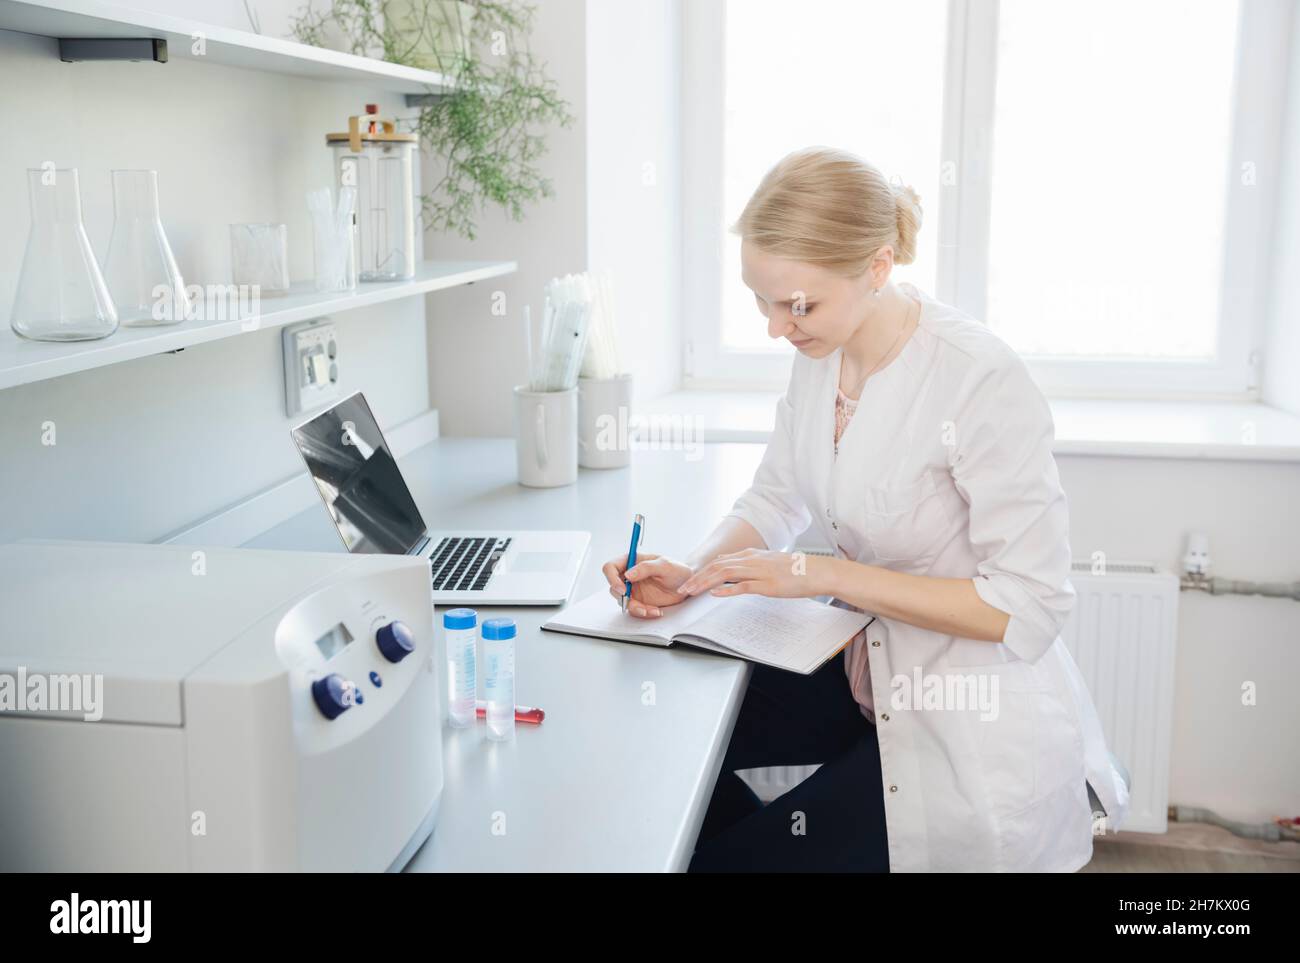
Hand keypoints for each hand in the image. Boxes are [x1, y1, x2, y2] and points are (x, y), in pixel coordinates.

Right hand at [601, 552, 694, 618]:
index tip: (623, 588)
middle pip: (613, 587)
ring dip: (635, 608)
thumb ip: (646, 568)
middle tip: (637, 604)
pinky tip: (656, 611)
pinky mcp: (639, 601)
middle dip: (624, 598)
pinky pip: (634, 610)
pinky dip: (643, 612)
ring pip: (623, 601)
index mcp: (632, 561)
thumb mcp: (665, 565)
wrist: (687, 586)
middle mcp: (629, 575)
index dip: (612, 578)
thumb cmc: (677, 570)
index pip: (611, 567)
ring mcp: (633, 589)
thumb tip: (628, 574)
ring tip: (651, 609)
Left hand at [678, 548, 825, 599]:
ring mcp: (759, 572)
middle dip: (696, 578)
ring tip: (691, 592)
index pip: (719, 561)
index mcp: (751, 555)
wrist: (816, 571)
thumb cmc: (794, 570)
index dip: (701, 571)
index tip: (688, 581)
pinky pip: (743, 586)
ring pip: (724, 574)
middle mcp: (751, 560)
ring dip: (705, 583)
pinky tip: (715, 594)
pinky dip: (726, 590)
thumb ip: (750, 566)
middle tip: (682, 589)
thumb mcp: (768, 563)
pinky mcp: (767, 584)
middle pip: (716, 566)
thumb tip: (733, 571)